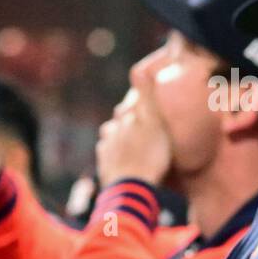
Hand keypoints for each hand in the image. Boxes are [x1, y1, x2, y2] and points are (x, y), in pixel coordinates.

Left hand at [95, 68, 172, 187]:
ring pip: (114, 135)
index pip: (134, 103)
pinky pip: (109, 153)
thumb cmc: (149, 154)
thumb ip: (146, 96)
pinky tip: (124, 159)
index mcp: (126, 116)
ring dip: (121, 137)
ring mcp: (106, 147)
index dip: (143, 104)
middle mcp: (113, 128)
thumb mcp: (153, 122)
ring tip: (135, 145)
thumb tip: (139, 69)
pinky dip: (115, 154)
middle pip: (122, 119)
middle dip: (131, 120)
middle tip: (147, 129)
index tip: (153, 109)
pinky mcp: (104, 164)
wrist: (131, 189)